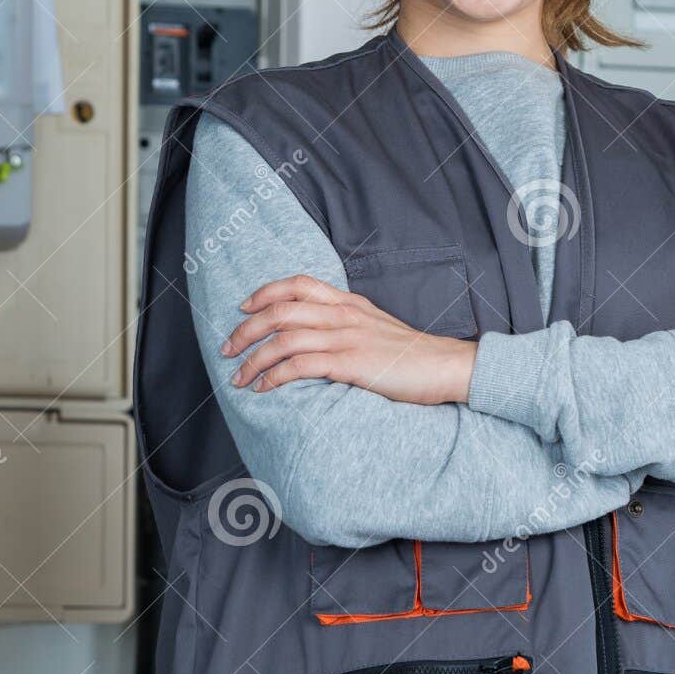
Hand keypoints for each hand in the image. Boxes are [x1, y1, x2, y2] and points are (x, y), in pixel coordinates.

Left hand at [220, 273, 477, 403]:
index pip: (297, 284)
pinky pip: (299, 366)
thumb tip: (315, 336)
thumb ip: (346, 324)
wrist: (446, 366)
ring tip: (239, 377)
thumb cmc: (411, 355)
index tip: (243, 307)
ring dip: (253, 359)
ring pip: (283, 339)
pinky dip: (274, 377)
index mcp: (348, 302)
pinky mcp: (350, 364)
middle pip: (280, 311)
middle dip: (245, 330)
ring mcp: (346, 338)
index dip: (264, 293)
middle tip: (228, 348)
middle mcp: (343, 314)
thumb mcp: (375, 327)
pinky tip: (264, 388)